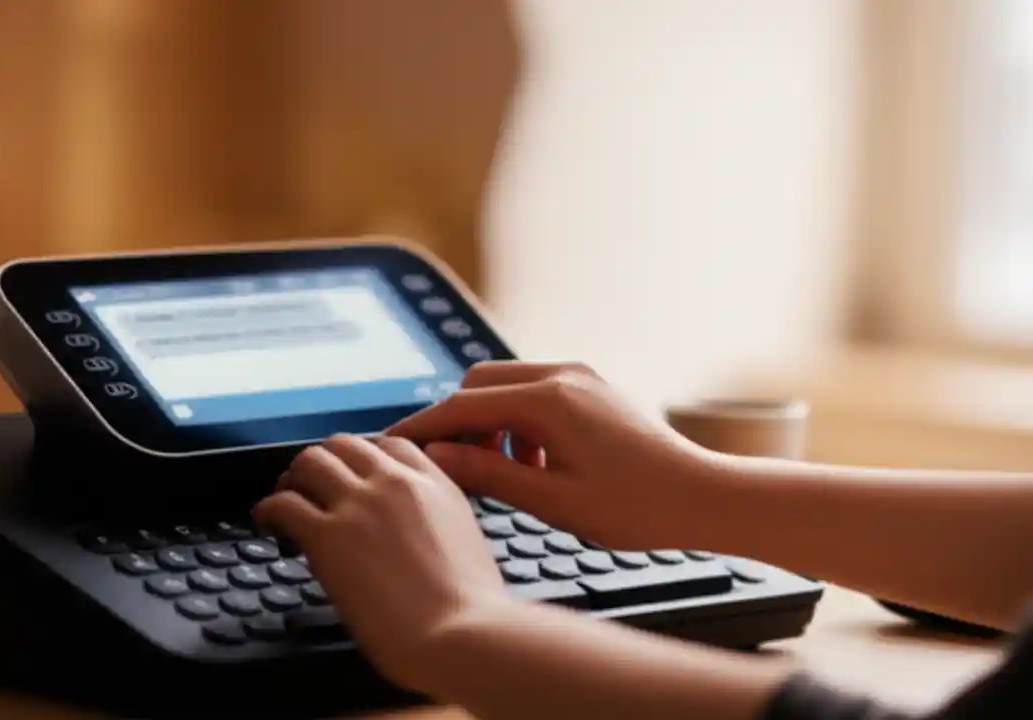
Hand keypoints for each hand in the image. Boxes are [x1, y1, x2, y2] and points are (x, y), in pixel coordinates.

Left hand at [252, 434, 516, 692]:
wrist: (461, 634)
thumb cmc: (472, 610)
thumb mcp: (466, 543)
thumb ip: (436, 523)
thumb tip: (411, 535)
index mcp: (435, 484)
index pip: (390, 445)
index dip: (363, 457)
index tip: (352, 475)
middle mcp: (394, 482)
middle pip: (344, 445)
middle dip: (324, 462)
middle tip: (312, 486)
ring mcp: (359, 504)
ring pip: (309, 462)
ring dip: (293, 478)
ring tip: (285, 499)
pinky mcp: (327, 535)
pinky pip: (283, 503)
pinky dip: (268, 508)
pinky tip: (267, 521)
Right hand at [387, 361, 720, 550]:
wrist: (705, 498)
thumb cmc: (638, 507)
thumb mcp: (552, 500)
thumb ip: (487, 473)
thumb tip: (434, 457)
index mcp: (549, 400)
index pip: (461, 405)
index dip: (422, 429)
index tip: (390, 447)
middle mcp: (563, 374)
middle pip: (478, 384)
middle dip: (456, 422)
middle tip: (447, 466)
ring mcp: (581, 375)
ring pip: (505, 385)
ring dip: (488, 421)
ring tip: (496, 471)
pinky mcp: (593, 386)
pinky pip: (535, 391)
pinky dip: (517, 419)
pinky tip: (531, 462)